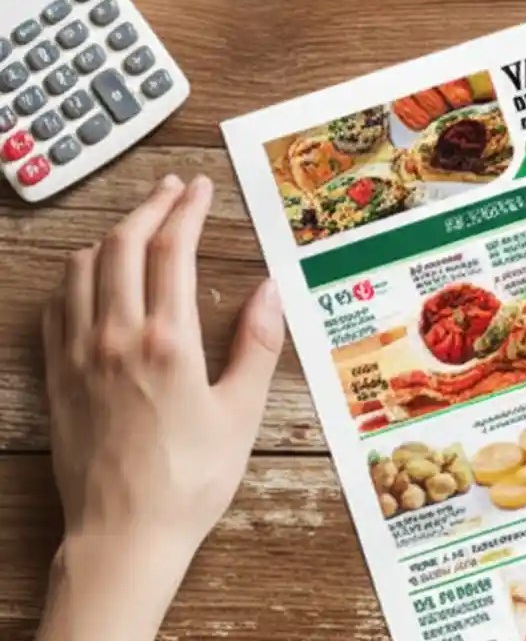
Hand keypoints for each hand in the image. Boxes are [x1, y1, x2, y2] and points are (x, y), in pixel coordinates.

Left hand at [37, 176, 285, 640]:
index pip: (173, 250)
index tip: (202, 190)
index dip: (188, 211)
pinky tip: (92, 277)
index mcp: (169, 340)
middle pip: (124, 244)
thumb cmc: (191, 479)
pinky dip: (75, 275)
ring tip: (137, 228)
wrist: (124, 533)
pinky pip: (56, 305)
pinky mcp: (56, 376)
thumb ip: (256, 345)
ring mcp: (79, 354)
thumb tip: (271, 290)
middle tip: (173, 192)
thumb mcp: (241, 413)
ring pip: (82, 267)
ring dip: (110, 235)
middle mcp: (117, 336)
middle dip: (150, 207)